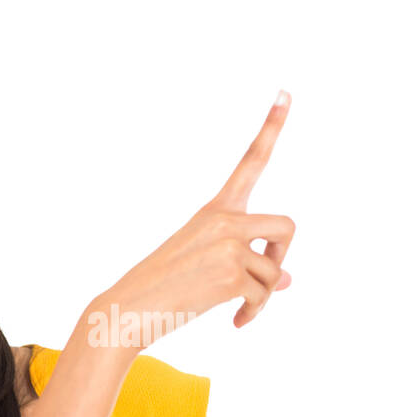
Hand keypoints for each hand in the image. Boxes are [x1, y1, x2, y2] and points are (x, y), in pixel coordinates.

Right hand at [91, 90, 294, 350]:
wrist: (127, 311)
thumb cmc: (161, 288)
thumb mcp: (204, 264)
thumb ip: (245, 263)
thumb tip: (287, 281)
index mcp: (215, 209)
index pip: (250, 162)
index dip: (271, 128)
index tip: (285, 93)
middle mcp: (224, 220)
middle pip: (287, 226)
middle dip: (283, 256)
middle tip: (271, 278)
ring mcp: (228, 245)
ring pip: (275, 272)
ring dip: (262, 296)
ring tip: (238, 308)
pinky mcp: (230, 274)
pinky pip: (264, 296)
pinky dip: (253, 314)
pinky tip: (236, 323)